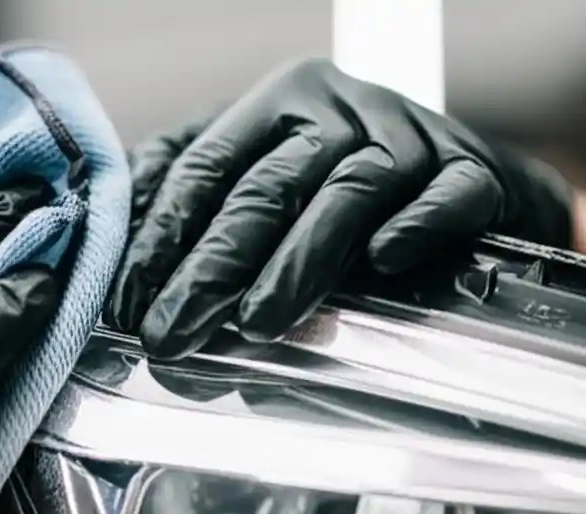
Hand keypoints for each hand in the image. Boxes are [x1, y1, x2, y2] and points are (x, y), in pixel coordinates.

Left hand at [106, 59, 572, 358]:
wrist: (462, 184)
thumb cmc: (339, 193)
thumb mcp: (261, 182)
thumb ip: (192, 205)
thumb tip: (114, 250)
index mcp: (273, 109)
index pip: (204, 168)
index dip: (161, 239)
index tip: (129, 304)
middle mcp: (336, 111)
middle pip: (265, 187)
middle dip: (210, 268)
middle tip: (170, 333)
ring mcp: (408, 138)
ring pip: (347, 192)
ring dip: (298, 261)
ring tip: (256, 323)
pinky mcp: (471, 172)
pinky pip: (447, 194)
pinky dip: (416, 225)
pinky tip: (384, 260)